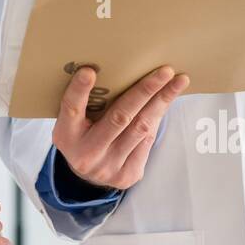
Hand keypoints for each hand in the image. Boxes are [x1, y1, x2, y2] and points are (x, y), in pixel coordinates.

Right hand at [52, 64, 188, 191]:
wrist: (87, 176)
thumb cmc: (82, 135)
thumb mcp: (72, 120)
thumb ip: (85, 101)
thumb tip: (116, 68)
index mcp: (66, 135)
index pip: (72, 109)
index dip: (79, 91)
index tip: (88, 71)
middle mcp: (87, 153)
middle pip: (119, 118)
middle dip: (144, 91)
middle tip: (164, 71)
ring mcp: (109, 167)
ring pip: (141, 128)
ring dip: (161, 101)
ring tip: (178, 81)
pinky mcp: (128, 174)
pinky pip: (147, 140)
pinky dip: (157, 116)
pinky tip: (168, 99)